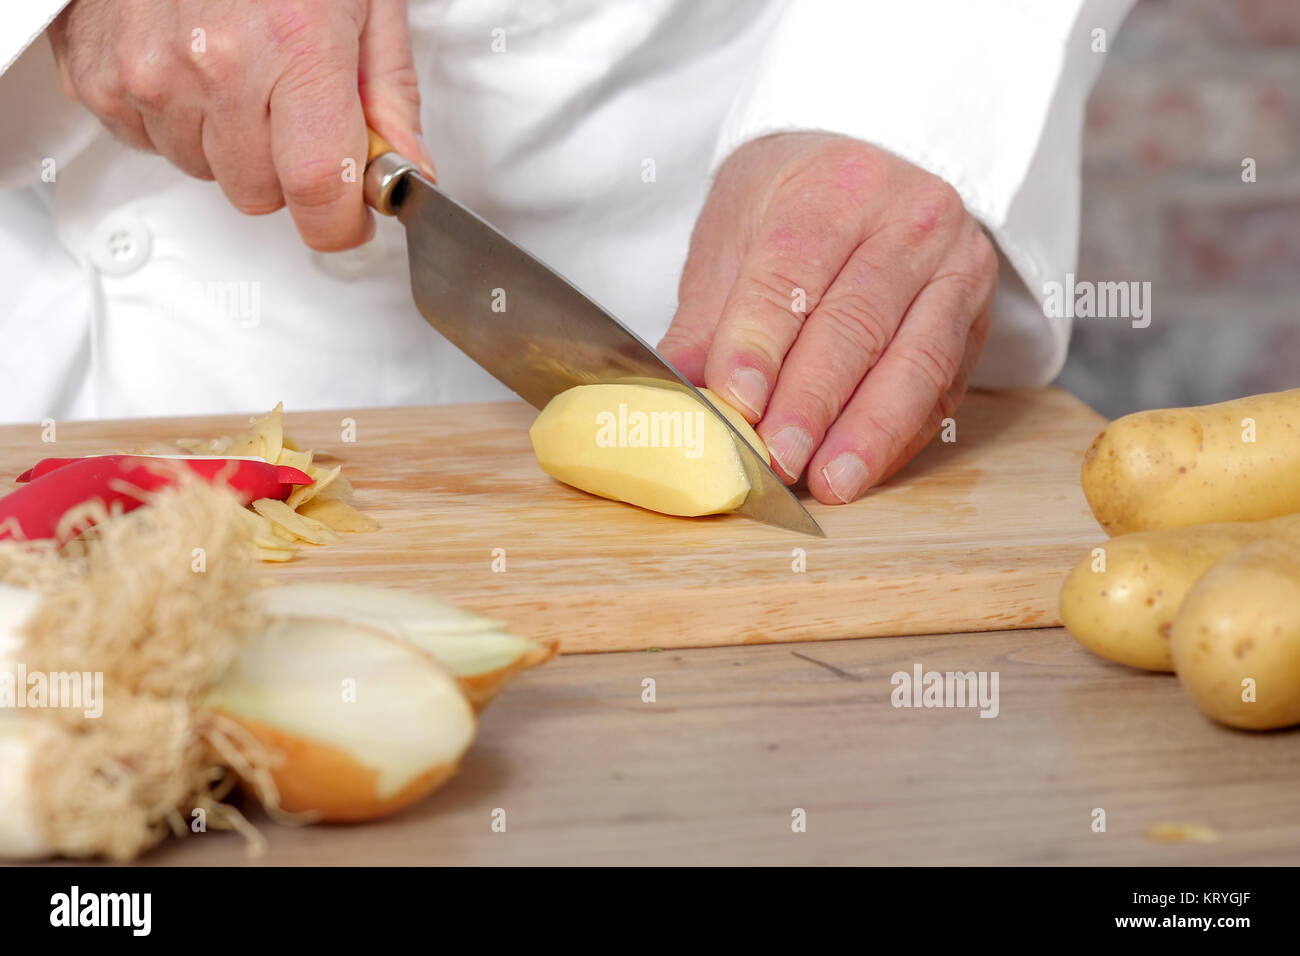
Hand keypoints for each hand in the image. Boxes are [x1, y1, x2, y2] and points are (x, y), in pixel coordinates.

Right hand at [48, 0, 432, 250]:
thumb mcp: (365, 2)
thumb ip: (390, 97)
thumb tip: (405, 173)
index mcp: (294, 44)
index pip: (319, 190)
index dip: (341, 222)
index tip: (352, 219)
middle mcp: (214, 63)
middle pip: (261, 194)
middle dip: (286, 170)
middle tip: (291, 106)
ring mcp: (147, 72)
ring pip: (204, 172)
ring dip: (228, 141)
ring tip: (236, 68)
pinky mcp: (98, 74)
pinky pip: (149, 142)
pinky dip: (175, 118)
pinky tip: (190, 62)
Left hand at [659, 133, 996, 503]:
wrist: (865, 171)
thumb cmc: (789, 209)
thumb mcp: (732, 238)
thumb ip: (704, 322)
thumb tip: (674, 395)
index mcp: (836, 184)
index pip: (792, 270)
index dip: (760, 343)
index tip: (736, 402)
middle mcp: (908, 217)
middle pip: (858, 321)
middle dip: (813, 401)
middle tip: (777, 458)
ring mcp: (955, 267)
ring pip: (916, 360)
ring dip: (869, 431)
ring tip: (829, 482)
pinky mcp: (975, 317)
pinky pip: (943, 387)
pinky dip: (900, 436)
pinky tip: (862, 469)